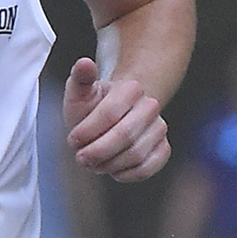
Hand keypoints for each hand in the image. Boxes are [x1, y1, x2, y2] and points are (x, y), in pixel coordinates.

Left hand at [62, 57, 168, 181]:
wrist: (113, 117)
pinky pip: (146, 168)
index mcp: (131, 88)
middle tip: (81, 158)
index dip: (87, 131)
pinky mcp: (163, 149)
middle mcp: (151, 106)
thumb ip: (80, 78)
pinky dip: (125, 174)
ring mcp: (160, 128)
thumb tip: (84, 63)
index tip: (72, 140)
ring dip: (109, 164)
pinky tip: (112, 169)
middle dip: (98, 151)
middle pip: (124, 136)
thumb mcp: (80, 91)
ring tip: (95, 162)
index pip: (109, 113)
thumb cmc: (92, 106)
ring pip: (135, 154)